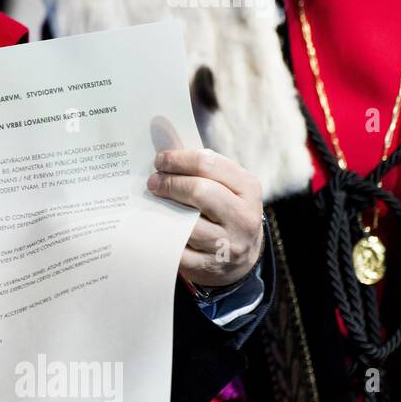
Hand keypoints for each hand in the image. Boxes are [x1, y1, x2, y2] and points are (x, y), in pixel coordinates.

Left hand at [148, 148, 264, 288]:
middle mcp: (244, 217)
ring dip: (162, 210)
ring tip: (151, 201)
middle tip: (152, 181)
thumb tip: (162, 134)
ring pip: (187, 223)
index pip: (209, 163)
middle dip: (170, 183)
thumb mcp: (225, 187)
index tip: (159, 160)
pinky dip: (162, 237)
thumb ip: (200, 166)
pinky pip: (177, 250)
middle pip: (199, 191)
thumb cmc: (224, 211)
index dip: (178, 159)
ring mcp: (228, 245)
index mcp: (249, 188)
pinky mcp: (210, 267)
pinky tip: (153, 227)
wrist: (240, 258)